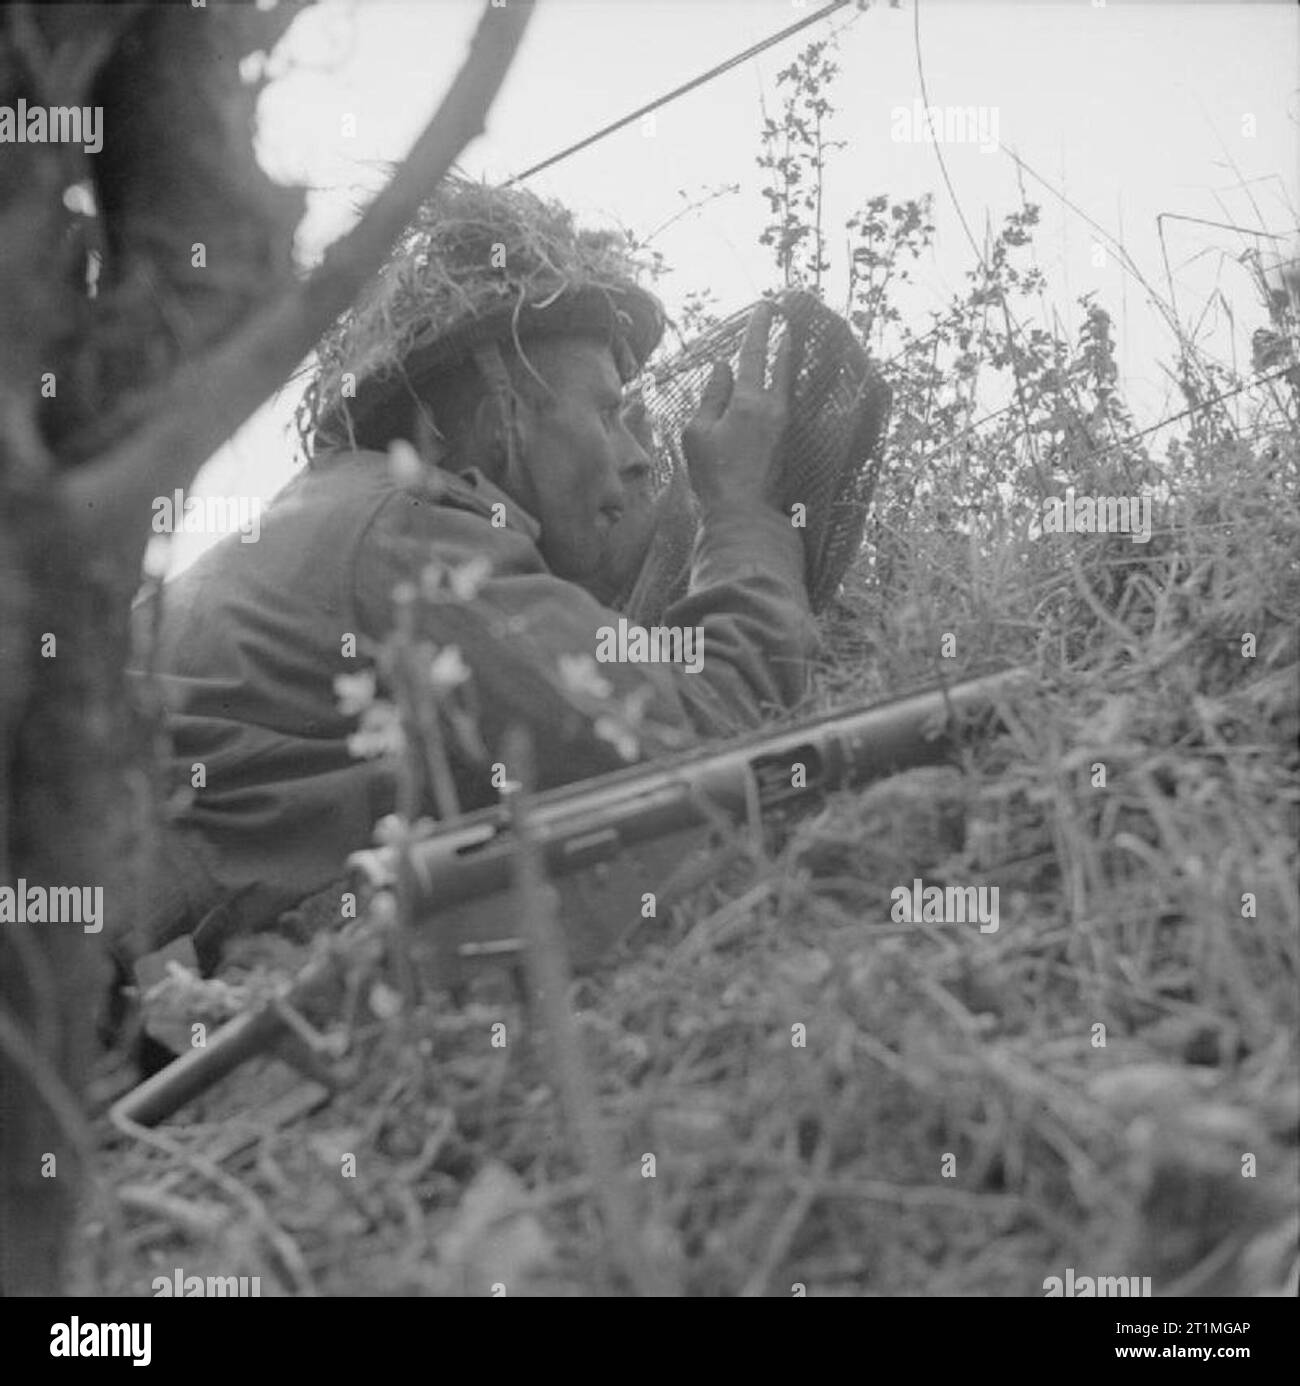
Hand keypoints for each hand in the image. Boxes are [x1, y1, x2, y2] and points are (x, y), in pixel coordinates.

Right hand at [681, 301, 791, 513]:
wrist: (745, 514)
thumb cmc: (714, 474)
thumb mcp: (698, 432)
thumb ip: (712, 396)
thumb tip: (722, 367)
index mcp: (749, 401)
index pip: (755, 354)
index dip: (759, 328)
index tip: (766, 306)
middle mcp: (774, 408)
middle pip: (783, 364)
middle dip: (783, 339)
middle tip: (786, 319)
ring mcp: (784, 426)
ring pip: (786, 384)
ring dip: (786, 362)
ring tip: (787, 344)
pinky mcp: (787, 442)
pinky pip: (785, 403)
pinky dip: (783, 386)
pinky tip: (780, 386)